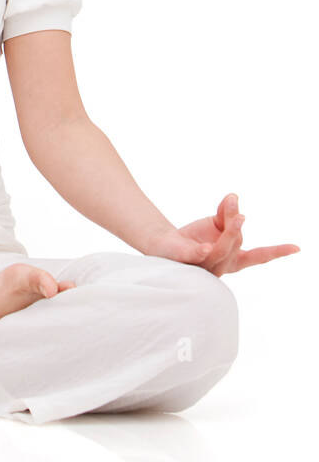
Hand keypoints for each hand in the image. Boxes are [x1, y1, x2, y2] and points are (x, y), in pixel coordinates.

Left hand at [144, 194, 300, 275]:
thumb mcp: (215, 222)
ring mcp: (203, 265)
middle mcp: (221, 265)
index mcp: (232, 258)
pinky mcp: (185, 259)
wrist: (164, 245)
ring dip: (229, 233)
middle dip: (236, 223)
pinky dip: (200, 251)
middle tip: (234, 205)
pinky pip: (194, 255)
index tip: (297, 247)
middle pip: (235, 244)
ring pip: (220, 249)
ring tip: (235, 217)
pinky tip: (205, 249)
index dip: (277, 252)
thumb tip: (234, 197)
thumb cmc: (194, 238)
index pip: (258, 256)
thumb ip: (226, 212)